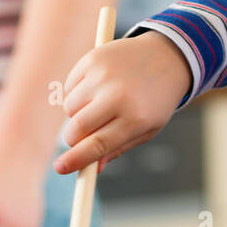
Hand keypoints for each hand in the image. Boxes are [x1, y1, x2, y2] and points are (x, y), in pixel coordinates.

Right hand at [53, 31, 192, 174]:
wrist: (166, 57)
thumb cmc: (155, 100)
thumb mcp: (147, 128)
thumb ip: (118, 148)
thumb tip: (93, 169)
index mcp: (137, 118)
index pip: (98, 144)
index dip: (76, 159)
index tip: (60, 168)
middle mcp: (119, 95)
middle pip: (77, 128)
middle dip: (73, 139)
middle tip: (79, 139)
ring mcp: (104, 75)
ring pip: (69, 108)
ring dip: (77, 114)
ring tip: (99, 105)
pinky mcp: (93, 59)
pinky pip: (69, 87)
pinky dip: (77, 93)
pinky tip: (98, 87)